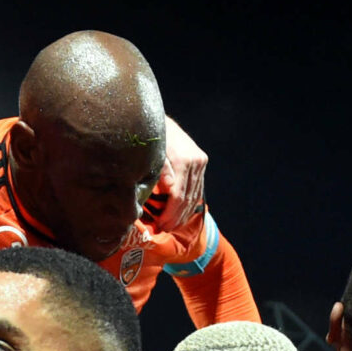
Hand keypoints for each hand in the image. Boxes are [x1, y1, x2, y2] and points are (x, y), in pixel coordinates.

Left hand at [154, 116, 208, 231]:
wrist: (160, 120)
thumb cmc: (150, 138)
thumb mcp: (151, 154)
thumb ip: (160, 171)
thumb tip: (169, 189)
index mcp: (184, 160)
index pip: (179, 196)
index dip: (170, 214)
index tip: (160, 225)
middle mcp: (196, 161)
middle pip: (188, 198)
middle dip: (176, 217)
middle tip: (164, 229)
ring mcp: (201, 162)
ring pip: (195, 195)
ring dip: (183, 213)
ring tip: (171, 225)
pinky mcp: (201, 162)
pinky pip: (197, 188)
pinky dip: (189, 202)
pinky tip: (181, 213)